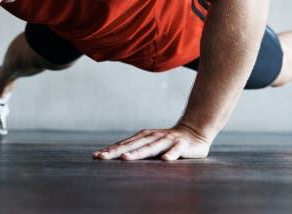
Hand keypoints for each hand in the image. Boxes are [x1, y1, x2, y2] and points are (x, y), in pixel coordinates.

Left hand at [92, 124, 210, 161]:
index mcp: (143, 137)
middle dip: (117, 152)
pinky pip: (176, 151)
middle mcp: (152, 137)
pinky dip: (171, 155)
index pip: (124, 144)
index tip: (96, 156)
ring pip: (151, 147)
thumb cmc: (168, 142)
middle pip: (132, 145)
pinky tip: (165, 160)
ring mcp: (167, 140)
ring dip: (138, 153)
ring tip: (125, 159)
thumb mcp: (151, 144)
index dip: (110, 150)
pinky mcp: (181, 145)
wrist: (194, 132)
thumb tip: (116, 156)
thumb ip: (137, 149)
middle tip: (103, 157)